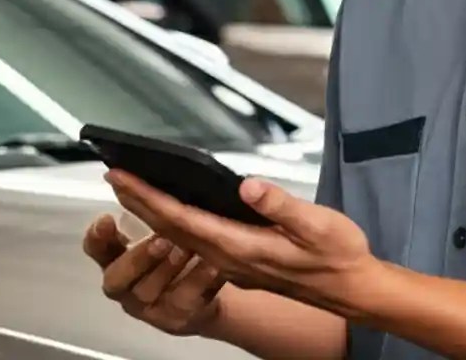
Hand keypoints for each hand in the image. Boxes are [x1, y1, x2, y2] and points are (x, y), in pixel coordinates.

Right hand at [82, 214, 226, 336]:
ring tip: (188, 248)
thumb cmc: (178, 255)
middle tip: (162, 239)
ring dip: (168, 268)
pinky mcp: (174, 319)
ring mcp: (147, 306)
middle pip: (116, 277)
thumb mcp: (165, 231)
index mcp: (117, 258)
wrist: (205, 298)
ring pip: (147, 291)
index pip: (97, 249)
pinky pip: (183, 302)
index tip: (106, 218)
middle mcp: (124, 285)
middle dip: (138, 257)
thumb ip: (152, 212)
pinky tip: (213, 266)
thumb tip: (153, 178)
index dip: (97, 236)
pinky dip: (198, 282)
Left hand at [105, 171, 378, 313]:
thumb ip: (280, 205)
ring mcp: (233, 263)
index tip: (123, 178)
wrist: (351, 289)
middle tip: (114, 175)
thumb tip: (246, 186)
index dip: (148, 197)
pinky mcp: (241, 262)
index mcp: (241, 246)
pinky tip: (174, 211)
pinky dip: (176, 222)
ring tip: (134, 189)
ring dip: (153, 213)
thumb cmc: (338, 256)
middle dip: (139, 201)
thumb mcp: (317, 224)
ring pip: (181, 237)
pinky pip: (197, 242)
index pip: (182, 219)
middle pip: (171, 228)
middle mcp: (229, 258)